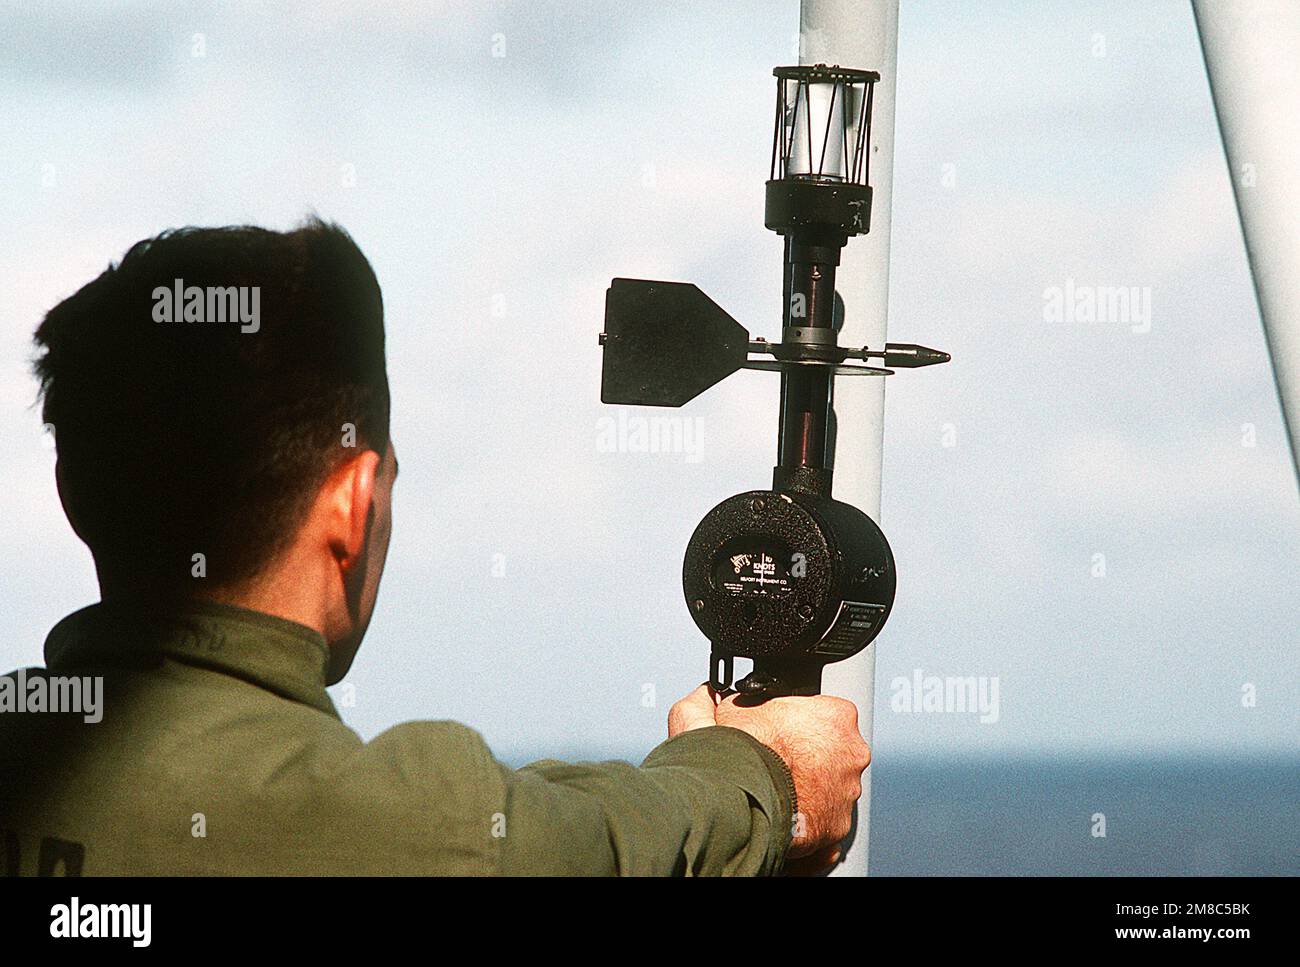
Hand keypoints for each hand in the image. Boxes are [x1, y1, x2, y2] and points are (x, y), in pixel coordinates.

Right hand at [668, 683, 870, 868]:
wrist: (743, 797)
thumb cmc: (743, 749)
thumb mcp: (729, 706)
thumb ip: (731, 698)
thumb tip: (711, 695)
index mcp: (837, 715)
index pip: (825, 713)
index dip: (800, 722)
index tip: (782, 733)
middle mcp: (852, 753)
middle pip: (834, 751)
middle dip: (811, 757)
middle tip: (780, 763)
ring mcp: (847, 791)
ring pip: (831, 787)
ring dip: (810, 788)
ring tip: (778, 790)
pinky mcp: (838, 824)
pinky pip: (825, 817)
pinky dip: (808, 816)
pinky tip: (785, 812)